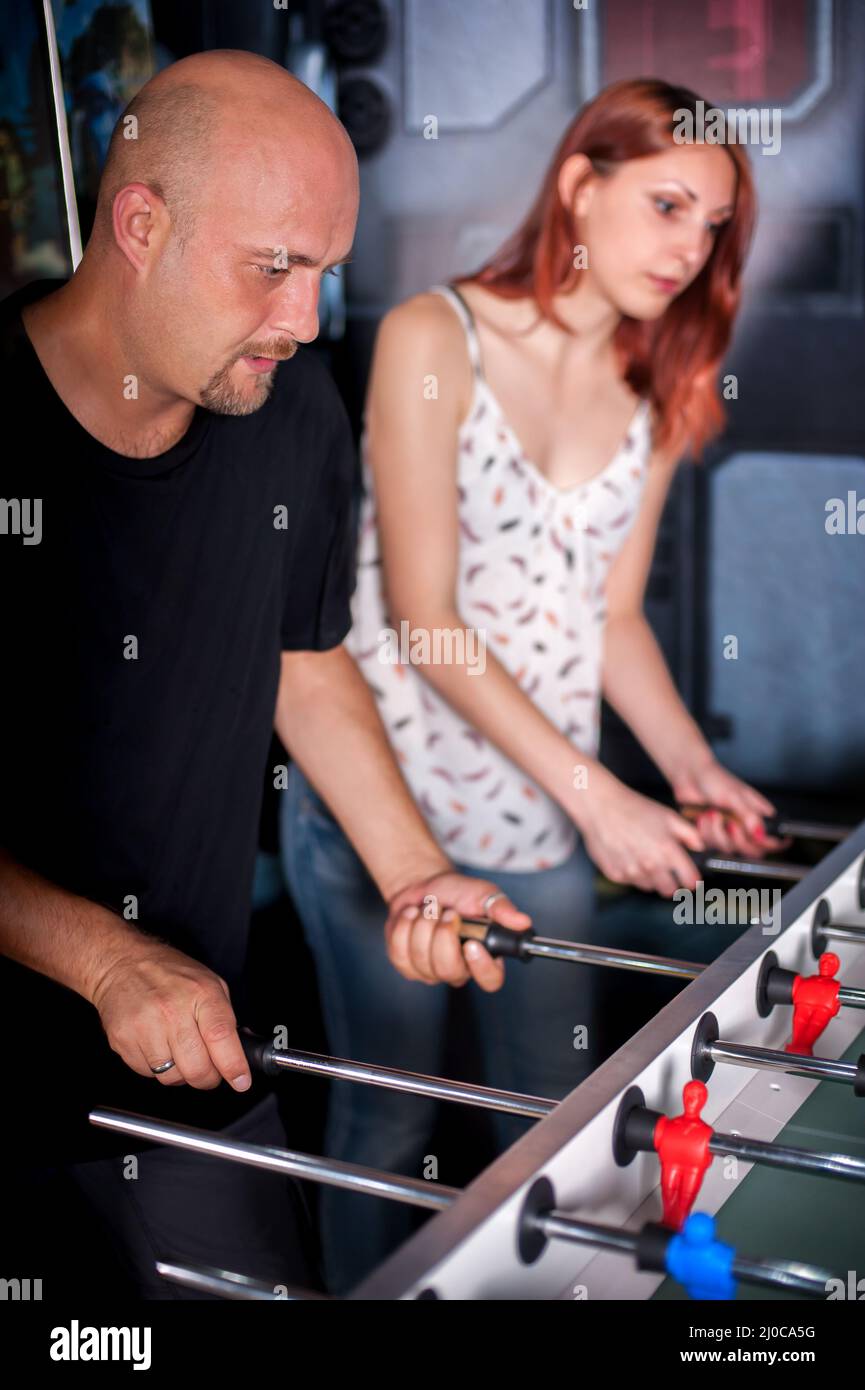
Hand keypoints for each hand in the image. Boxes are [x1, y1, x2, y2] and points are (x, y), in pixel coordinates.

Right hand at [91, 942, 251, 1090]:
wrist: (122, 963)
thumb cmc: (168, 973)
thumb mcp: (208, 983)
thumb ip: (224, 1017)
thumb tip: (237, 1053)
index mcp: (200, 993)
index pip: (221, 1036)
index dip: (233, 1065)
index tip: (240, 1081)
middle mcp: (172, 1009)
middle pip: (197, 1067)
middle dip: (207, 1078)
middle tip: (208, 1072)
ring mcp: (145, 1025)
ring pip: (172, 1076)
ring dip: (180, 1073)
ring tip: (177, 1051)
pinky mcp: (124, 1039)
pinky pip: (148, 1073)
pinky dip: (156, 1068)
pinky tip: (157, 1046)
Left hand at [384, 871, 531, 991]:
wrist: (424, 886)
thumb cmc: (458, 893)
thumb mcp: (483, 894)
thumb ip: (502, 908)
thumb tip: (523, 922)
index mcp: (485, 956)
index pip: (490, 980)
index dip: (481, 967)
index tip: (472, 944)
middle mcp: (460, 969)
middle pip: (450, 970)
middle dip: (443, 935)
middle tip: (446, 912)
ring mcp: (431, 971)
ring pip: (423, 960)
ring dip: (423, 925)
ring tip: (429, 909)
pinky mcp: (407, 966)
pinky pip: (400, 953)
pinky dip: (404, 926)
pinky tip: (411, 916)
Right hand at [575, 774, 705, 896]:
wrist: (601, 807)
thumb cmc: (635, 808)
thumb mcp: (669, 816)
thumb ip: (690, 834)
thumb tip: (700, 848)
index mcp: (668, 851)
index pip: (690, 881)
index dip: (692, 880)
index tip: (690, 878)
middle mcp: (651, 865)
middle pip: (670, 890)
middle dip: (672, 883)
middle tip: (667, 872)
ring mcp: (632, 871)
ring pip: (649, 887)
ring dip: (651, 878)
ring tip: (645, 859)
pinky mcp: (615, 874)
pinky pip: (630, 881)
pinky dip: (632, 873)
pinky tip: (629, 856)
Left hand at [671, 757, 790, 857]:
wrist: (690, 775)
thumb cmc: (715, 779)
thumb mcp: (735, 796)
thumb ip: (749, 816)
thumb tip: (761, 835)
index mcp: (757, 815)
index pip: (772, 839)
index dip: (771, 845)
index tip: (760, 841)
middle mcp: (745, 826)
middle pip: (751, 850)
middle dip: (738, 840)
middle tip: (730, 825)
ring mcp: (728, 832)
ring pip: (728, 849)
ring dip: (716, 832)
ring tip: (711, 813)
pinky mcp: (712, 834)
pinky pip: (710, 845)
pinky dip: (704, 831)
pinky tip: (702, 817)